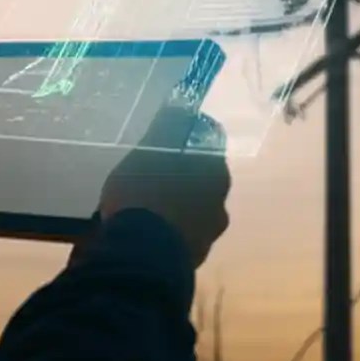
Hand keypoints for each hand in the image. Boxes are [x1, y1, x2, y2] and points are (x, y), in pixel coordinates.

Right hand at [97, 108, 231, 267]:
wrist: (139, 257)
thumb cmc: (144, 194)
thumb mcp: (147, 151)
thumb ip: (167, 126)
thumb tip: (182, 101)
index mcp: (214, 171)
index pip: (210, 141)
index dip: (190, 135)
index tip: (168, 136)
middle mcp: (220, 202)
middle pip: (203, 177)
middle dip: (183, 173)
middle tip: (153, 170)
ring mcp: (209, 234)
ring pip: (195, 209)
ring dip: (177, 204)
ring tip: (147, 204)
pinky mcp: (192, 258)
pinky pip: (182, 234)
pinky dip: (170, 229)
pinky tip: (148, 230)